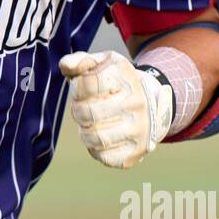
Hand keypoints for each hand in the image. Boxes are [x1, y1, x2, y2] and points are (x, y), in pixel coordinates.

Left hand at [58, 50, 172, 169]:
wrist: (152, 104)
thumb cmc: (118, 83)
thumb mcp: (104, 64)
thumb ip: (80, 61)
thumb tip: (66, 67)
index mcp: (127, 77)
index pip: (88, 83)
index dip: (77, 87)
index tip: (81, 87)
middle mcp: (137, 103)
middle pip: (89, 112)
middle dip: (77, 110)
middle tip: (82, 107)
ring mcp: (139, 129)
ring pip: (95, 137)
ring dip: (84, 131)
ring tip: (89, 124)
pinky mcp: (137, 151)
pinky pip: (104, 156)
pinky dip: (95, 149)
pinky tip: (100, 137)